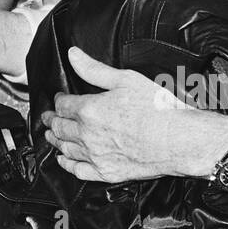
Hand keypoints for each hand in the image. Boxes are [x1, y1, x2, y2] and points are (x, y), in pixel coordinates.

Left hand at [41, 47, 203, 182]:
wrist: (179, 140)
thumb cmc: (158, 109)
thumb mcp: (125, 79)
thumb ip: (94, 69)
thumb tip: (73, 55)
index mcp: (89, 110)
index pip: (63, 105)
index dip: (59, 100)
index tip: (59, 98)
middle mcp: (87, 135)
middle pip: (60, 127)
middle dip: (51, 120)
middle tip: (47, 117)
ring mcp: (96, 156)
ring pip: (65, 148)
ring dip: (54, 140)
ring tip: (50, 135)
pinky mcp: (107, 173)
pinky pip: (78, 170)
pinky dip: (67, 164)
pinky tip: (64, 160)